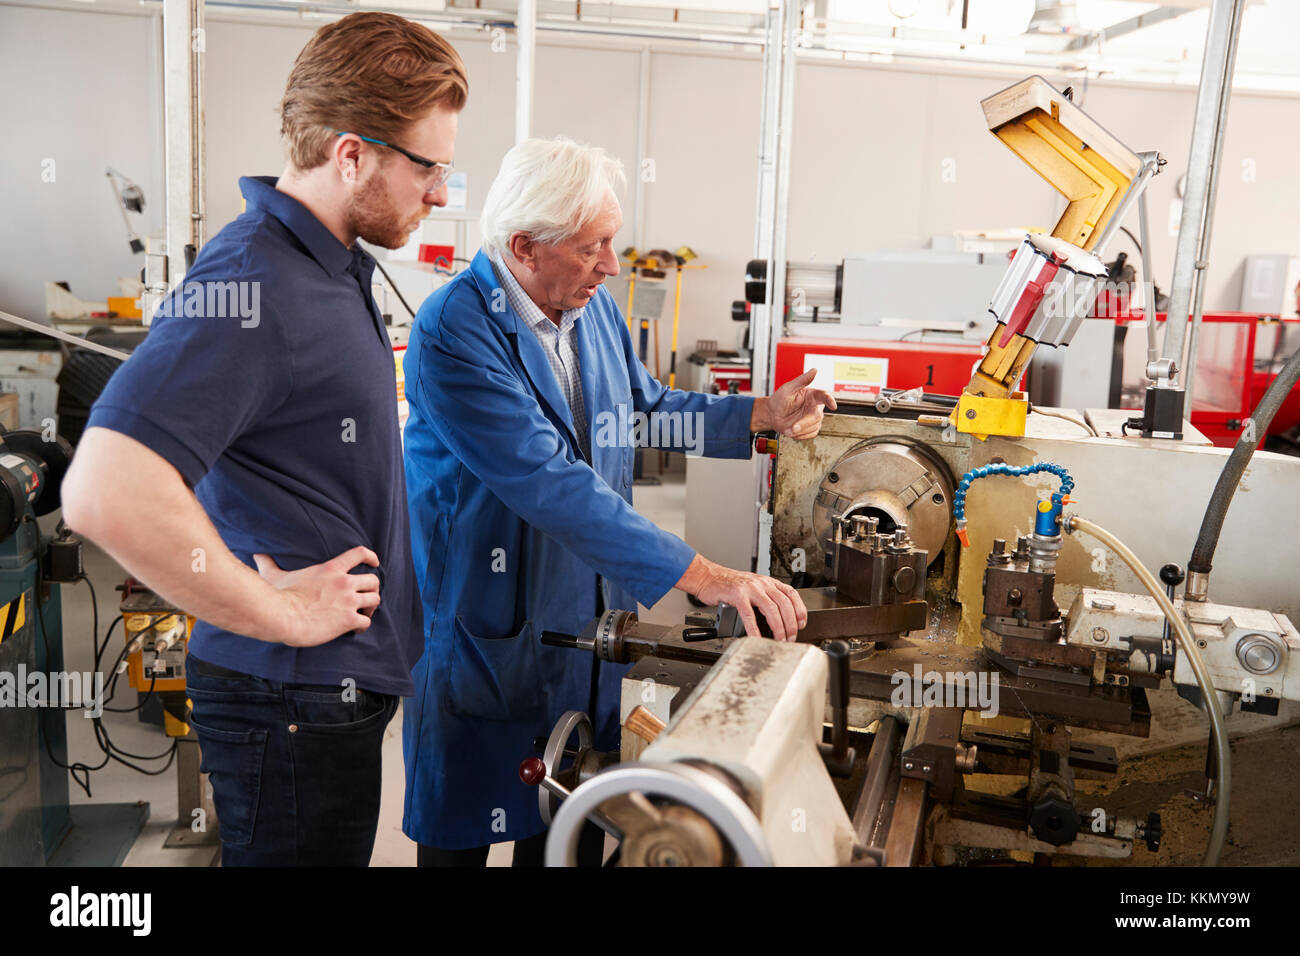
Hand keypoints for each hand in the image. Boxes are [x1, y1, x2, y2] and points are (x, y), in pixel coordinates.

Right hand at [254, 545, 380, 647]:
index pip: (359, 553)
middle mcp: (343, 582)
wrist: (280, 617)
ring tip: (363, 614)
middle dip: (372, 589)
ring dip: (371, 608)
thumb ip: (268, 564)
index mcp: (330, 569)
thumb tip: (257, 555)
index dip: (371, 557)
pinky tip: (355, 629)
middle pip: (373, 580)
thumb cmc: (276, 597)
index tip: (374, 562)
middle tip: (365, 598)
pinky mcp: (348, 620)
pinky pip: (366, 622)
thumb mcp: (274, 575)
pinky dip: (363, 626)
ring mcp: (347, 601)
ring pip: (374, 600)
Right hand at [674, 554, 805, 641]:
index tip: (801, 624)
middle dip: (791, 624)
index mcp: (767, 582)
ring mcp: (750, 589)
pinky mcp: (737, 596)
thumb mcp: (752, 587)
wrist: (707, 577)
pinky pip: (749, 614)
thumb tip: (778, 619)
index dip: (800, 610)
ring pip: (772, 609)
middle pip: (785, 604)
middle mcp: (761, 584)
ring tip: (779, 640)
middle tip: (791, 638)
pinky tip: (757, 637)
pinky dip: (754, 628)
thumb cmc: (727, 584)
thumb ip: (765, 598)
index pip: (792, 594)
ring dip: (778, 627)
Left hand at [751, 368, 836, 438]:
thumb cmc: (779, 400)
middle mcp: (815, 406)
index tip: (833, 406)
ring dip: (800, 430)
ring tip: (789, 427)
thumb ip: (802, 380)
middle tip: (793, 428)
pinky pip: (811, 434)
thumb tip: (814, 370)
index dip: (830, 400)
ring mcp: (813, 418)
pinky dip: (801, 435)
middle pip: (817, 416)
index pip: (824, 396)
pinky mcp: (811, 428)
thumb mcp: (788, 388)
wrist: (772, 415)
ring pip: (814, 427)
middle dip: (804, 424)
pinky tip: (793, 430)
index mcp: (812, 395)